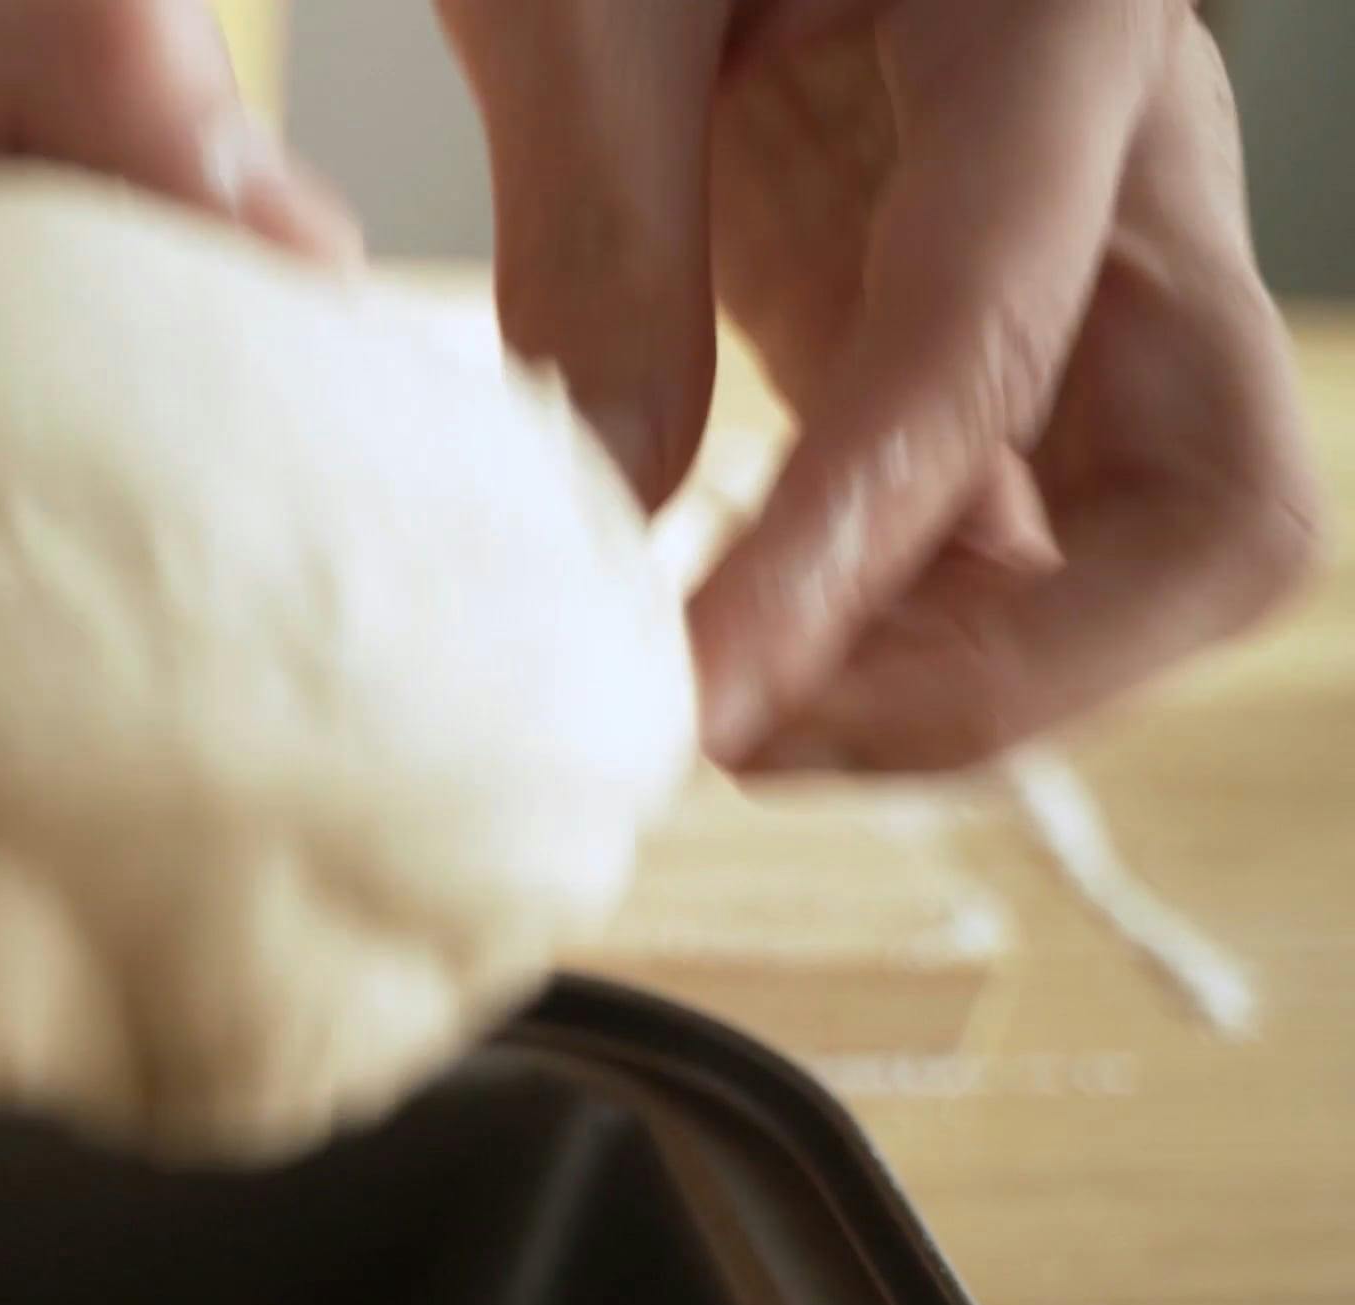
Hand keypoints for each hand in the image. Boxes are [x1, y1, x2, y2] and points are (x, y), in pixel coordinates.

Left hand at [442, 0, 1324, 772]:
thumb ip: (596, 224)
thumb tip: (610, 505)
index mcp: (1052, 39)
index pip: (985, 353)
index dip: (856, 558)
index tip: (702, 701)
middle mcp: (1123, 171)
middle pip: (1215, 504)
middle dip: (1019, 670)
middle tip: (756, 729)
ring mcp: (1077, 254)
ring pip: (1139, 539)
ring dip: (963, 671)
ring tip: (725, 717)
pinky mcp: (979, 302)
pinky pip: (1016, 513)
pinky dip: (900, 614)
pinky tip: (741, 652)